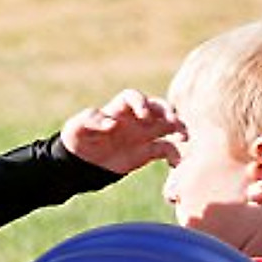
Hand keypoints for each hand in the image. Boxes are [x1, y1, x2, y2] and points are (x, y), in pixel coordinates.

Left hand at [60, 89, 183, 175]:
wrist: (82, 163)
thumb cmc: (78, 140)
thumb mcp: (78, 128)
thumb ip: (92, 121)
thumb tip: (111, 123)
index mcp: (119, 109)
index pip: (134, 97)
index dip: (141, 102)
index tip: (144, 115)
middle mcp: (135, 118)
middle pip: (157, 107)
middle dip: (167, 111)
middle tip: (172, 121)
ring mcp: (143, 134)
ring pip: (167, 126)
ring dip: (178, 128)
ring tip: (184, 137)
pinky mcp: (147, 152)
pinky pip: (166, 150)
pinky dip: (174, 155)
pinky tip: (175, 164)